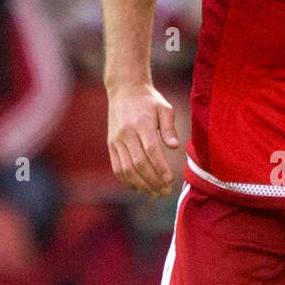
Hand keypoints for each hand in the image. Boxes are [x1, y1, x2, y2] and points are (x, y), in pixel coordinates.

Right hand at [106, 82, 180, 196]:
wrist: (124, 90)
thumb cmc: (149, 100)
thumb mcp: (164, 108)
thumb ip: (170, 127)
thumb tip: (174, 146)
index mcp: (141, 124)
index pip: (151, 151)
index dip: (160, 168)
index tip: (170, 180)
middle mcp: (126, 133)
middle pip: (138, 164)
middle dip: (153, 181)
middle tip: (165, 192)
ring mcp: (116, 140)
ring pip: (127, 169)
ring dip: (141, 185)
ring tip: (155, 193)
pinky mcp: (111, 145)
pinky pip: (117, 168)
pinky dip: (128, 181)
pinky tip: (140, 188)